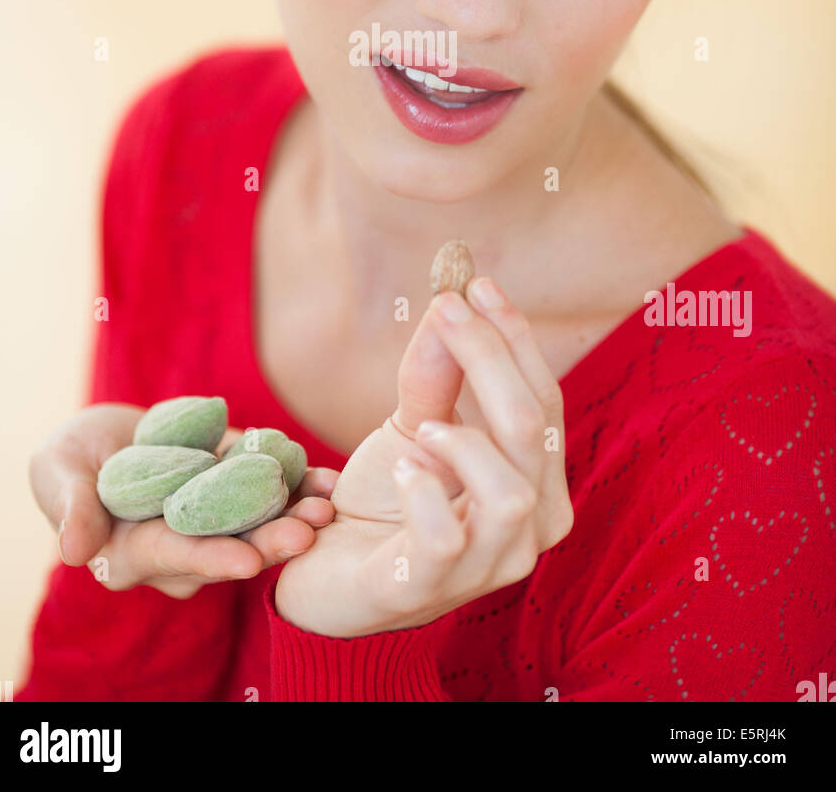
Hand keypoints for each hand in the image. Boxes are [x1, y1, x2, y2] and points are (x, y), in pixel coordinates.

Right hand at [29, 404, 337, 598]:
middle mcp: (181, 548)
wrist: (102, 437)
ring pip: (258, 524)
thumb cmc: (70, 459)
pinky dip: (299, 483)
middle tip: (309, 531)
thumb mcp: (58, 474)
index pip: (176, 558)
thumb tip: (73, 552)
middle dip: (270, 541)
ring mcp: (212, 520)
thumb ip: (71, 508)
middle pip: (229, 548)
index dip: (210, 559)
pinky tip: (330, 477)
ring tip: (328, 502)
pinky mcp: (233, 490)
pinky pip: (270, 491)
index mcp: (135, 554)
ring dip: (295, 515)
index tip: (246, 562)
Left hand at [274, 277, 572, 635]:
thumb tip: (451, 302)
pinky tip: (403, 471)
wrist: (328, 573)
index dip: (514, 338)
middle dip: (490, 356)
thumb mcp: (413, 423)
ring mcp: (485, 567)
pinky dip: (424, 493)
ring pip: (510, 493)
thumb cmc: (387, 499)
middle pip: (533, 430)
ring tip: (422, 424)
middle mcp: (530, 528)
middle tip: (447, 307)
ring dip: (464, 441)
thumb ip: (439, 373)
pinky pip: (444, 539)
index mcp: (538, 482)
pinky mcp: (426, 589)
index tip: (477, 284)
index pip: (546, 401)